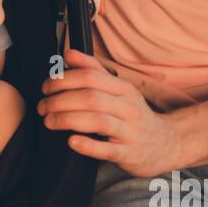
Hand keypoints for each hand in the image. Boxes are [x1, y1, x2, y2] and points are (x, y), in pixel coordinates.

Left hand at [37, 48, 177, 176]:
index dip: (64, 80)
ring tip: (49, 121)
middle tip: (42, 107)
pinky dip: (88, 145)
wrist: (165, 144)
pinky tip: (72, 141)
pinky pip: (108, 149)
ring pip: (97, 120)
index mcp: (123, 89)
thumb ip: (93, 70)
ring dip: (67, 120)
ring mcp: (130, 131)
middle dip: (60, 101)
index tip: (46, 87)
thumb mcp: (118, 90)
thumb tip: (69, 53)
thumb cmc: (133, 116)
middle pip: (91, 98)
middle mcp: (128, 107)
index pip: (91, 77)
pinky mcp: (129, 153)